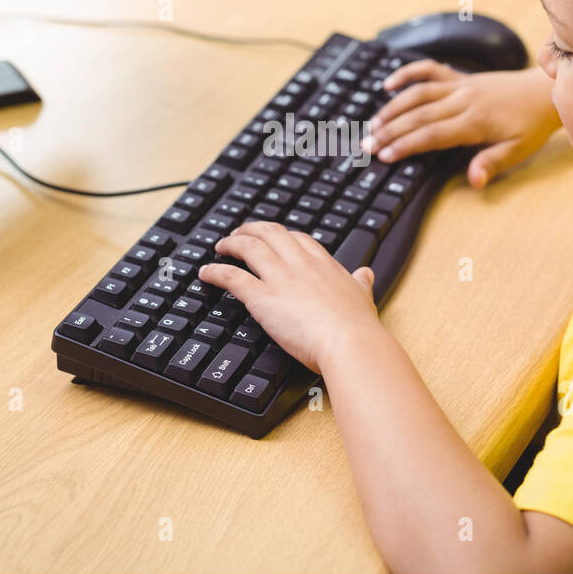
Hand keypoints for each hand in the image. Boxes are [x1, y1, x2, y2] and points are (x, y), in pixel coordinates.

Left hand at [197, 221, 383, 374]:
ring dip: (231, 243)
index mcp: (324, 265)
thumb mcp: (364, 297)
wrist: (350, 343)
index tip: (273, 238)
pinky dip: (215, 271)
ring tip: (221, 246)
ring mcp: (280, 279)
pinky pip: (232, 277)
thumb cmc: (357, 327)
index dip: (282, 236)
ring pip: (249, 247)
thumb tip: (366, 273)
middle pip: (270, 233)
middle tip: (240, 233)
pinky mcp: (262, 298)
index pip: (299, 239)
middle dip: (252, 229)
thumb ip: (361, 283)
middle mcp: (300, 265)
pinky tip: (206, 272)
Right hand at [360, 60, 559, 187]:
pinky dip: (408, 73)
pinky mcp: (461, 77)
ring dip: (392, 108)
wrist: (544, 92)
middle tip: (366, 145)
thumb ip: (491, 164)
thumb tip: (474, 180)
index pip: (432, 135)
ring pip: (418, 93)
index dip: (406, 145)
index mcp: (475, 121)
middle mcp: (463, 100)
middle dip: (389, 130)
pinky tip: (389, 84)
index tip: (385, 156)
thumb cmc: (530, 125)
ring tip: (372, 125)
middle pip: (418, 115)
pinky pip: (430, 70)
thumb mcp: (517, 152)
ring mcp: (460, 85)